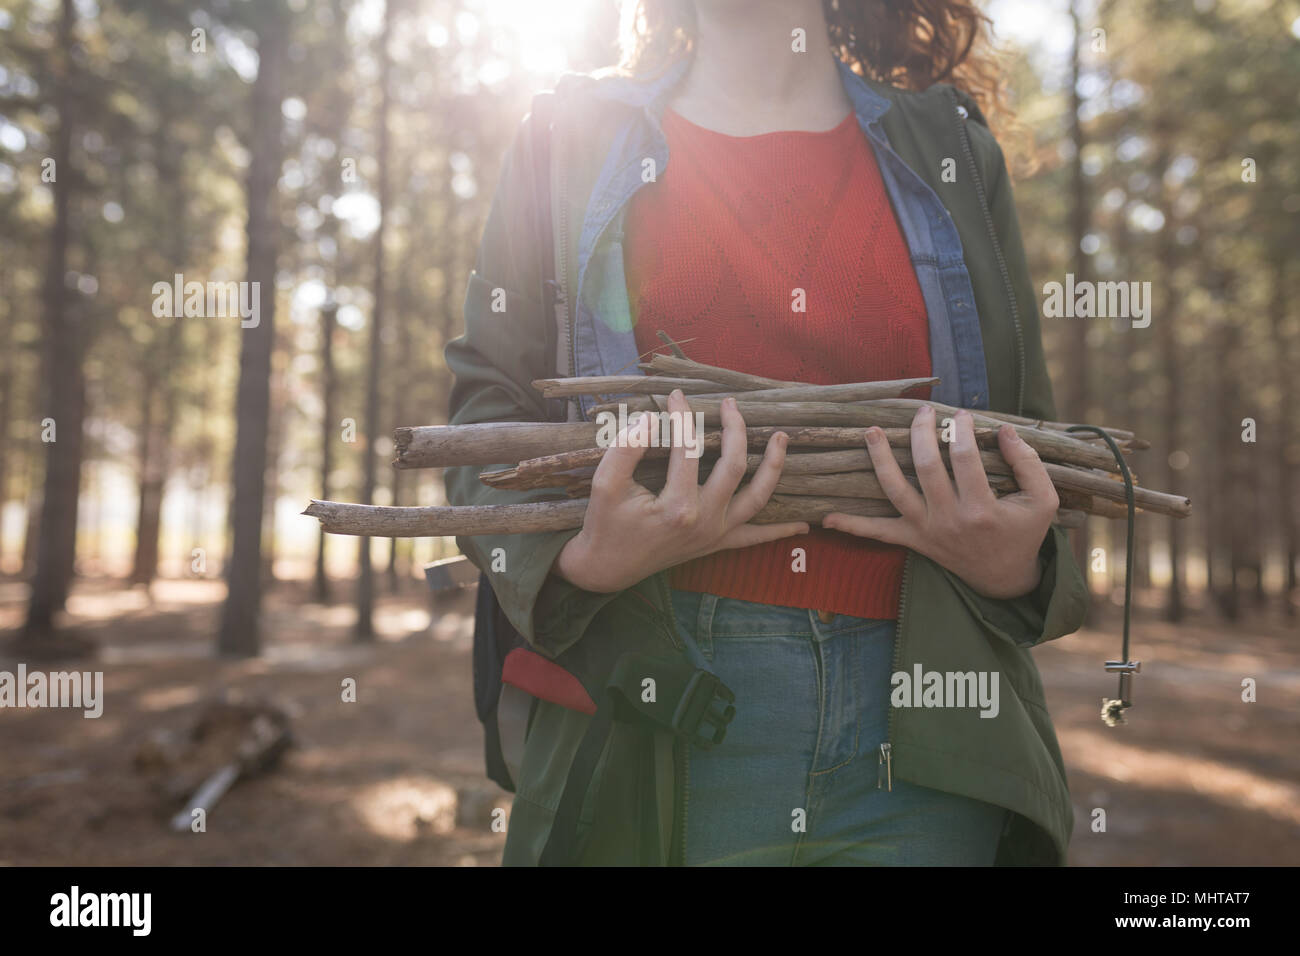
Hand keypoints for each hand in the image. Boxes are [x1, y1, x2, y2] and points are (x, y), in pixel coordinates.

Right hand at [553, 389, 809, 593]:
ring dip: (773, 467)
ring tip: (781, 438)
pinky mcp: (717, 545)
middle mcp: (705, 520)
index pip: (688, 448)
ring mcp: (716, 534)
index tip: (676, 394)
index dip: (682, 416)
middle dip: (736, 430)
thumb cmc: (605, 524)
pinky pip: (755, 538)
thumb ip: (625, 449)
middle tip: (730, 405)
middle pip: (734, 465)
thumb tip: (650, 418)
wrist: (606, 569)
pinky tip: (804, 527)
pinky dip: (779, 532)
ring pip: (757, 498)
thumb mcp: (605, 484)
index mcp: (678, 506)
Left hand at [822, 405, 1058, 599]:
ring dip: (880, 460)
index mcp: (981, 509)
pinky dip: (853, 526)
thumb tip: (1004, 430)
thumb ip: (1028, 463)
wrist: (1004, 578)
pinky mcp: (913, 540)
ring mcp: (926, 530)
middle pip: (926, 468)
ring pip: (896, 491)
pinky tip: (826, 518)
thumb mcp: (1043, 501)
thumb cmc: (1023, 533)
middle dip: (922, 433)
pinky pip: (878, 533)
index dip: (961, 431)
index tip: (962, 415)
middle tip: (923, 411)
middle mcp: (949, 519)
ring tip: (872, 431)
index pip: (964, 459)